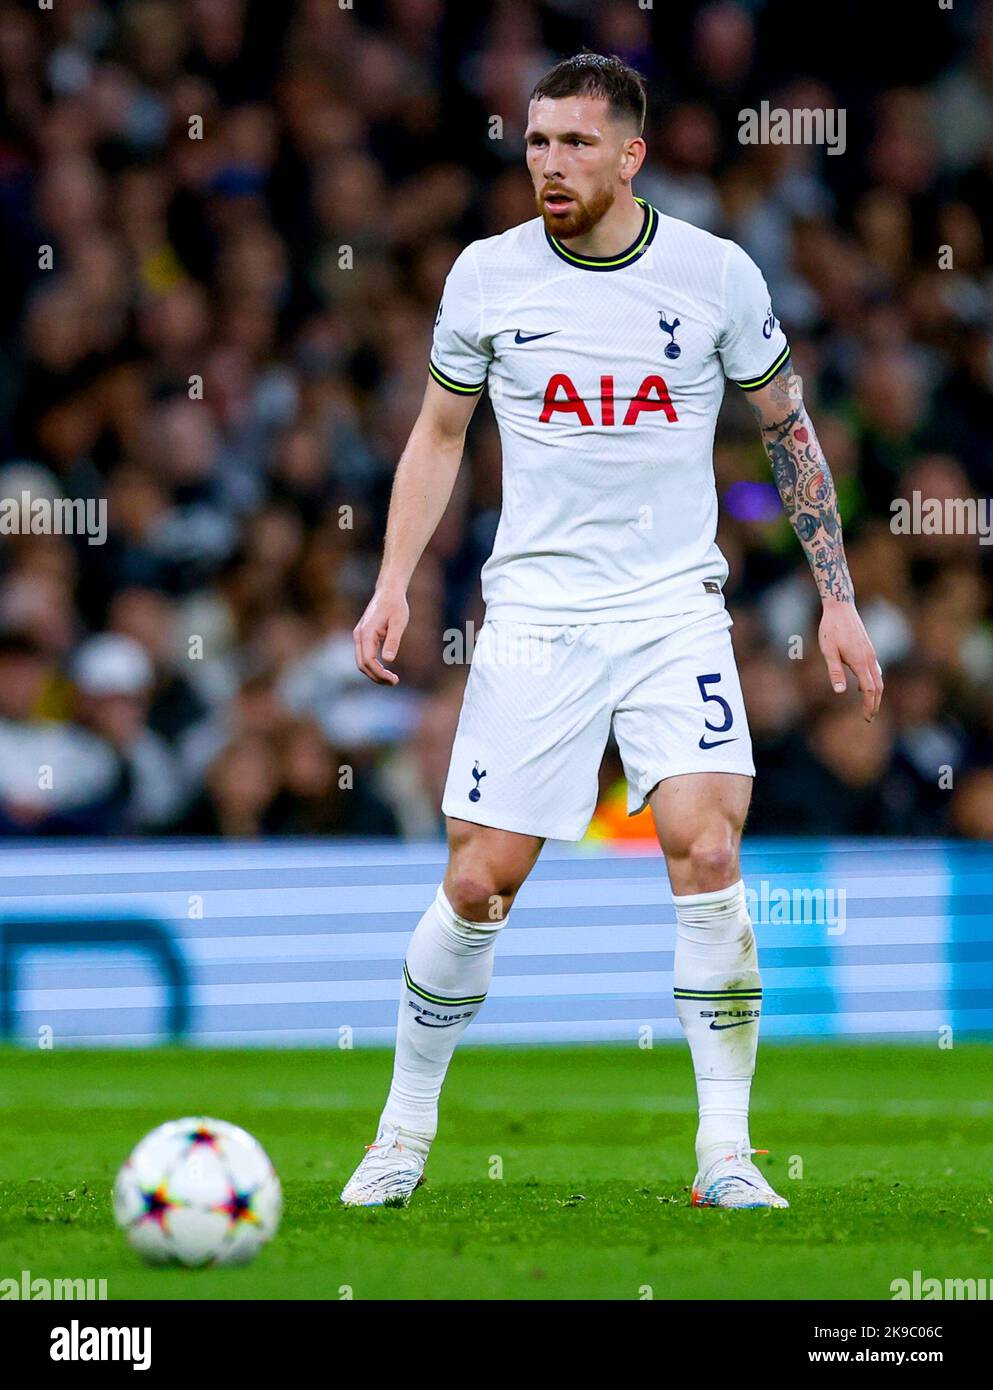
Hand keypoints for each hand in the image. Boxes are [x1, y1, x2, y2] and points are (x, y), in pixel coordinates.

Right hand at [353, 586, 407, 684]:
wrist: (388, 591)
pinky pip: (364, 656)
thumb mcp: (398, 622)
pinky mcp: (363, 636)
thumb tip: (389, 659)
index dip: (379, 673)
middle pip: (362, 664)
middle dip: (377, 677)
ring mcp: (359, 636)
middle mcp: (359, 636)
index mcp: (366, 633)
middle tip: (394, 682)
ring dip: (374, 673)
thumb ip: (393, 640)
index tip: (394, 679)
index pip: (368, 660)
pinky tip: (385, 670)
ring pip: (361, 662)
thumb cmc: (395, 605)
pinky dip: (373, 666)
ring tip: (391, 679)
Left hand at [818, 597, 882, 720]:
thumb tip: (840, 692)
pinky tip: (864, 686)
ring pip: (878, 678)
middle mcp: (869, 658)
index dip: (869, 705)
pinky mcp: (868, 648)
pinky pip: (875, 670)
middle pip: (878, 686)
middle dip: (875, 703)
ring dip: (876, 693)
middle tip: (869, 717)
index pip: (870, 690)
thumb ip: (835, 671)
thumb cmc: (831, 628)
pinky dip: (873, 682)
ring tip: (869, 705)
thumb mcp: (828, 651)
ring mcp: (870, 653)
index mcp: (860, 661)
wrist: (841, 607)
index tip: (867, 717)